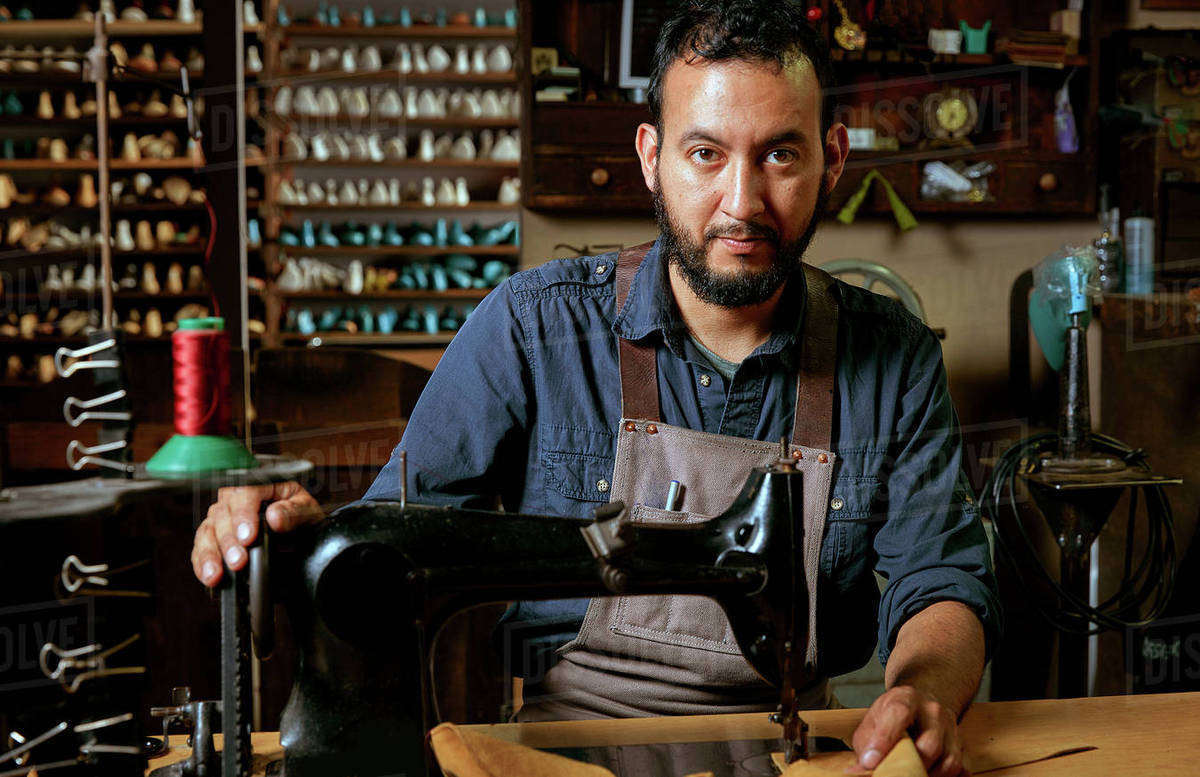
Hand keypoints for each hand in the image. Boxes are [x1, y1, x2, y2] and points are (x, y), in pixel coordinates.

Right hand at [191, 481, 322, 586]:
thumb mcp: (308, 512)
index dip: (243, 514)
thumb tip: (274, 516)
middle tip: (238, 561)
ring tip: (216, 574)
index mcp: (263, 484)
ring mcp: (224, 516)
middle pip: (223, 513)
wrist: (303, 535)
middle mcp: (238, 497)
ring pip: (208, 530)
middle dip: (229, 541)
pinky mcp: (216, 536)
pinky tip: (208, 576)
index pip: (245, 492)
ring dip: (210, 554)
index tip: (248, 537)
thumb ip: (293, 512)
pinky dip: (202, 562)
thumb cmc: (304, 518)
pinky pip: (202, 546)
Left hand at [851, 685, 967, 776]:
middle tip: (894, 773)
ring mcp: (951, 727)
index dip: (884, 740)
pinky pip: (962, 768)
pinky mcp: (962, 744)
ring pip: (949, 761)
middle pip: (929, 746)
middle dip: (910, 766)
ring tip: (910, 773)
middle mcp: (933, 711)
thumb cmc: (892, 715)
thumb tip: (860, 769)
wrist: (921, 702)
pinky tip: (930, 775)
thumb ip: (866, 745)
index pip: (898, 715)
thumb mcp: (873, 721)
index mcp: (906, 699)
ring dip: (928, 775)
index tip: (871, 762)